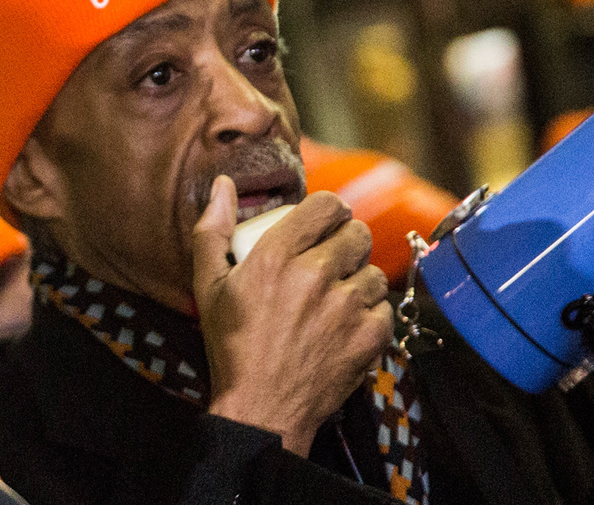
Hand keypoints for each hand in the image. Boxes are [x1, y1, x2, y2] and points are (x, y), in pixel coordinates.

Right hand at [193, 176, 391, 456]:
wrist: (262, 408)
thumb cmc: (231, 347)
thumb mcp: (208, 286)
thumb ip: (212, 229)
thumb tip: (223, 185)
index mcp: (276, 256)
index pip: (327, 205)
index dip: (329, 210)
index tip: (323, 223)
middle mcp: (316, 275)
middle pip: (357, 233)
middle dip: (346, 242)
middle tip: (331, 260)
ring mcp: (347, 307)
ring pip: (374, 270)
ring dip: (360, 279)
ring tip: (337, 297)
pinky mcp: (370, 336)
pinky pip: (385, 307)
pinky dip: (370, 314)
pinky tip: (347, 324)